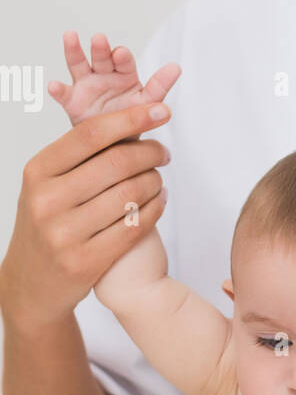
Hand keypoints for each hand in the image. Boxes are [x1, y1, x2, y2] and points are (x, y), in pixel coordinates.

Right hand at [0, 101, 173, 331]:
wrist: (32, 283)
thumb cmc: (48, 223)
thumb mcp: (49, 184)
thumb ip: (82, 156)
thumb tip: (132, 118)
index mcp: (37, 172)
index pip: (91, 134)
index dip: (131, 119)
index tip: (161, 111)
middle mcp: (47, 201)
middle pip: (116, 163)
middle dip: (151, 153)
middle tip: (164, 153)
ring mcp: (64, 234)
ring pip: (131, 194)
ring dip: (156, 182)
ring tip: (159, 179)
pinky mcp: (85, 262)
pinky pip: (135, 226)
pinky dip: (156, 209)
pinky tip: (159, 201)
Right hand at [47, 31, 180, 125]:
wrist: (117, 141)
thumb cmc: (134, 117)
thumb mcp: (149, 103)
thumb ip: (159, 86)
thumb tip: (176, 67)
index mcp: (125, 74)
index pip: (124, 62)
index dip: (122, 57)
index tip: (121, 54)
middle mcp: (104, 74)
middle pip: (101, 58)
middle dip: (100, 49)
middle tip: (100, 39)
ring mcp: (87, 85)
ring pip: (79, 65)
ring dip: (74, 51)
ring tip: (70, 36)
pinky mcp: (72, 100)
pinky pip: (64, 94)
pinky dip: (58, 90)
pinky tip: (53, 86)